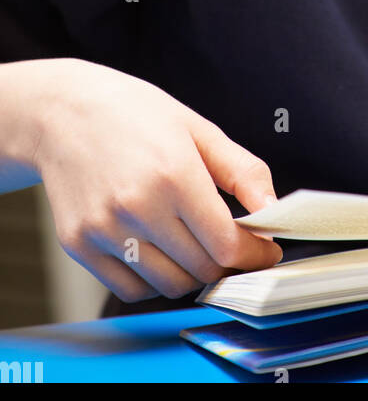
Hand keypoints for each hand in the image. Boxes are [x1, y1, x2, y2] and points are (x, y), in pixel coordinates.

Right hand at [33, 59, 284, 301]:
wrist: (62, 112)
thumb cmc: (134, 114)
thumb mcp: (198, 128)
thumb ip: (242, 170)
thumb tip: (273, 209)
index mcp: (174, 173)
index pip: (226, 245)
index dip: (254, 255)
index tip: (264, 251)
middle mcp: (137, 206)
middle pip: (201, 269)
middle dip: (227, 263)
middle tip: (231, 244)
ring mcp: (104, 229)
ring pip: (169, 285)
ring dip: (192, 274)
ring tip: (193, 242)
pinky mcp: (79, 245)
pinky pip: (130, 288)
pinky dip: (154, 280)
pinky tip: (159, 250)